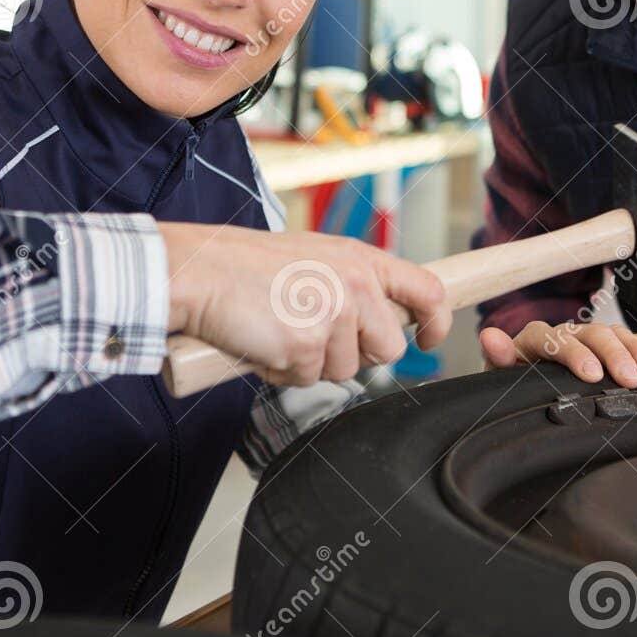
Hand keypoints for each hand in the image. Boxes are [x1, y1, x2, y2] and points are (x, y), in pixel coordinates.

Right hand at [156, 222, 451, 385]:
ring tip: (280, 329)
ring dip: (313, 363)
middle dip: (356, 354)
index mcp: (361, 260)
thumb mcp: (315, 256)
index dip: (436, 322)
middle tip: (314, 334)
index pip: (428, 290)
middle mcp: (355, 285)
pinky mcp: (306, 346)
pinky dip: (283, 371)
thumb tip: (379, 320)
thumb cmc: (247, 265)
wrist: (200, 271)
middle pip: (388, 349)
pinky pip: (306, 379)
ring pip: (346, 370)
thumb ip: (353, 283)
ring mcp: (333, 316)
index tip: (428, 338)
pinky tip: (264, 342)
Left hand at [479, 320, 636, 388]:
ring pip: (614, 335)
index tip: (592, 375)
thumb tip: (489, 336)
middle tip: (629, 378)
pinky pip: (633, 341)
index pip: (554, 337)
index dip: (574, 353)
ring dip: (636, 349)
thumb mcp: (501, 376)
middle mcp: (565, 335)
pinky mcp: (609, 349)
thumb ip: (499, 358)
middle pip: (591, 334)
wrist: (523, 389)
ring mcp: (589, 340)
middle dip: (613, 354)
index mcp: (536, 340)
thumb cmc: (513, 386)